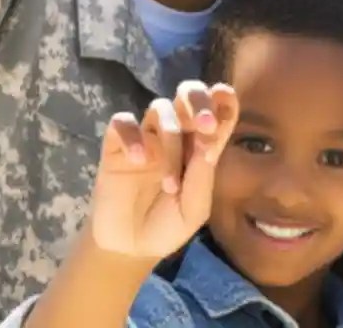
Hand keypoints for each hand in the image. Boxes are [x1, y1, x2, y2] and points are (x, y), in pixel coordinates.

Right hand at [88, 81, 238, 260]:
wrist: (130, 248)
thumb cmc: (168, 226)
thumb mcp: (193, 210)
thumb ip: (202, 176)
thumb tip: (209, 140)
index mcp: (200, 145)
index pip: (216, 110)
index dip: (223, 98)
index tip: (226, 98)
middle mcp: (175, 134)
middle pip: (186, 94)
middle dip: (198, 100)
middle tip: (205, 124)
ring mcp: (146, 137)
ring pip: (160, 109)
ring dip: (170, 139)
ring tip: (169, 185)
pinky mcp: (116, 146)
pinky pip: (122, 122)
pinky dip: (132, 136)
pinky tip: (138, 160)